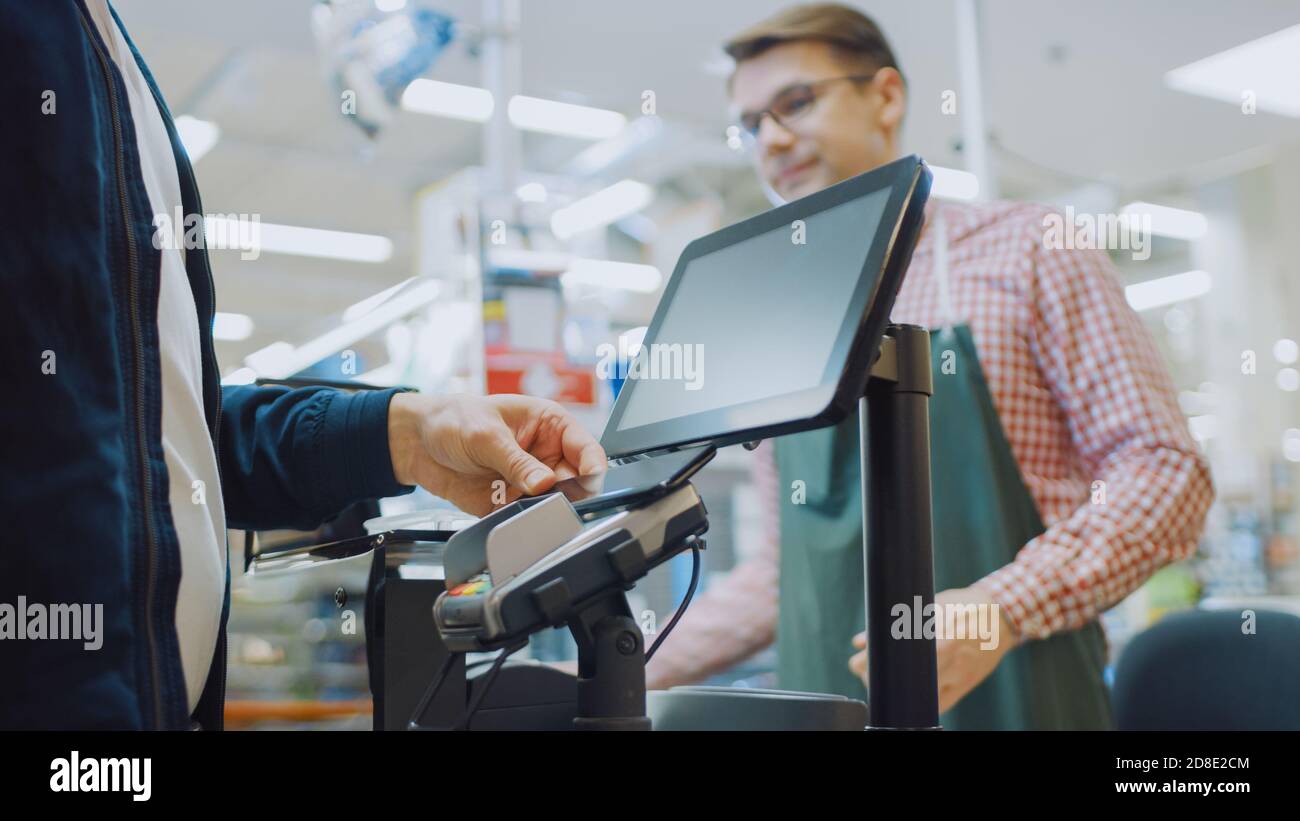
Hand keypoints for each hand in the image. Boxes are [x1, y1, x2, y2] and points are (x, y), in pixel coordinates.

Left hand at [387, 393, 605, 515]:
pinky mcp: (511, 503)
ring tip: (520, 501)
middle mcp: (545, 455)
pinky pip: (525, 518)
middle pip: (576, 483)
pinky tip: (504, 510)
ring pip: (553, 505)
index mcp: (550, 426)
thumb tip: (545, 483)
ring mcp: (529, 481)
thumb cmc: (453, 419)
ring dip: (541, 510)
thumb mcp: (486, 434)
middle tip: (546, 496)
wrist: (416, 443)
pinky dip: (518, 521)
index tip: (587, 482)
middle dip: (566, 494)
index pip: (587, 450)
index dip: (593, 467)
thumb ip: (516, 461)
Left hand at [849, 584, 1019, 713]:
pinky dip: (919, 702)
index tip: (858, 661)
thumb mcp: (930, 606)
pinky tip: (906, 692)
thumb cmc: (961, 606)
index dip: (873, 663)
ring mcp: (960, 674)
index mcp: (939, 633)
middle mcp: (950, 657)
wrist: (1001, 615)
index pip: (897, 657)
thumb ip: (896, 622)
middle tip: (862, 671)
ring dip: (895, 692)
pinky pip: (939, 704)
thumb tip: (862, 640)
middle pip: (904, 679)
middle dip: (878, 678)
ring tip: (880, 680)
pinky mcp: (966, 685)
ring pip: (919, 695)